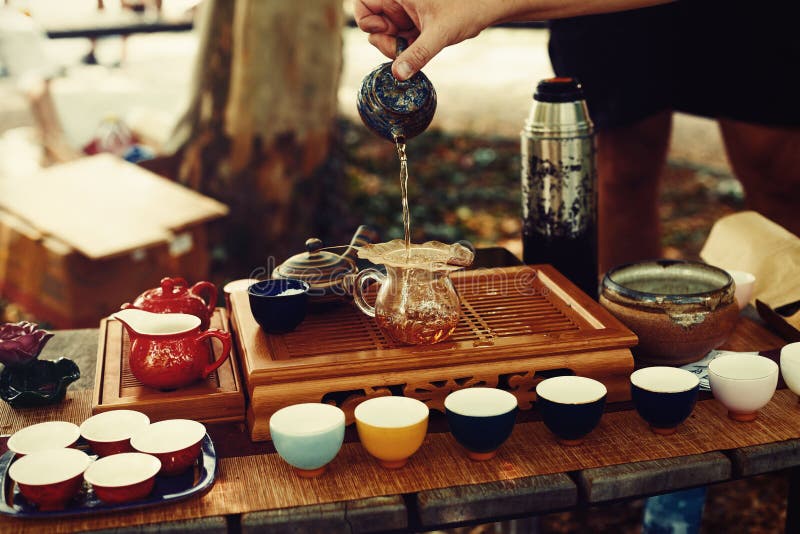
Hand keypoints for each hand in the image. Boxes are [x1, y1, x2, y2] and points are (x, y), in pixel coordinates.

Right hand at [354, 0, 496, 79]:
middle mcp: (399, 1)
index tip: (385, 31)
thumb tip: (398, 76)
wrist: (488, 8)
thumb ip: (418, 54)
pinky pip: (401, 41)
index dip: (367, 21)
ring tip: (417, 47)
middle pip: (373, 25)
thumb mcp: (440, 34)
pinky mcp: (414, 25)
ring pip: (386, 35)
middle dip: (384, 40)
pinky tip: (422, 49)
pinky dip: (407, 50)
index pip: (363, 4)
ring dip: (397, 48)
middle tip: (400, 48)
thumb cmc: (467, 9)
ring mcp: (406, 14)